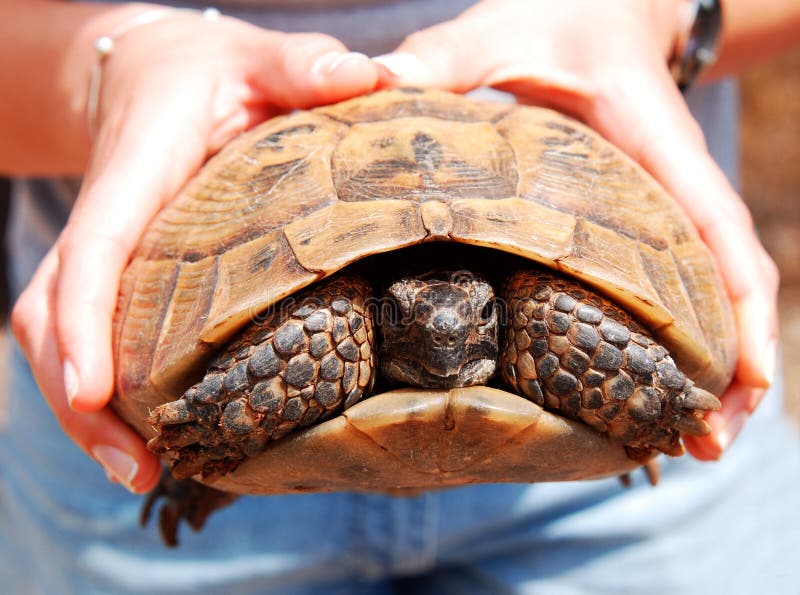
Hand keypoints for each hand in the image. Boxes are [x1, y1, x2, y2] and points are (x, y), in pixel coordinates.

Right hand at [11, 7, 380, 491]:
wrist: (149, 75)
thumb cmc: (207, 73)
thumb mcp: (256, 60)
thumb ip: (302, 66)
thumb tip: (368, 75)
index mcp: (136, 172)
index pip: (96, 247)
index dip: (84, 320)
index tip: (94, 392)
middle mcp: (106, 218)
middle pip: (54, 313)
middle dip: (80, 399)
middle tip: (137, 470)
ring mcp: (104, 251)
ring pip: (57, 334)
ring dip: (86, 410)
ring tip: (139, 472)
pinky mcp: (115, 272)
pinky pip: (88, 332)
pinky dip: (105, 389)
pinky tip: (145, 433)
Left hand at [374, 0, 778, 458]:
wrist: (606, 7)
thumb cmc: (564, 21)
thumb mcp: (506, 31)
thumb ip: (448, 59)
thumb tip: (377, 84)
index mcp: (658, 154)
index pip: (720, 237)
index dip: (740, 313)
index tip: (744, 384)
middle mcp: (675, 190)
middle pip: (729, 288)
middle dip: (729, 369)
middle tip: (704, 446)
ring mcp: (664, 209)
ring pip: (710, 295)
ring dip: (711, 367)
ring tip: (691, 441)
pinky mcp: (644, 219)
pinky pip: (674, 283)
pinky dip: (677, 336)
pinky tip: (651, 381)